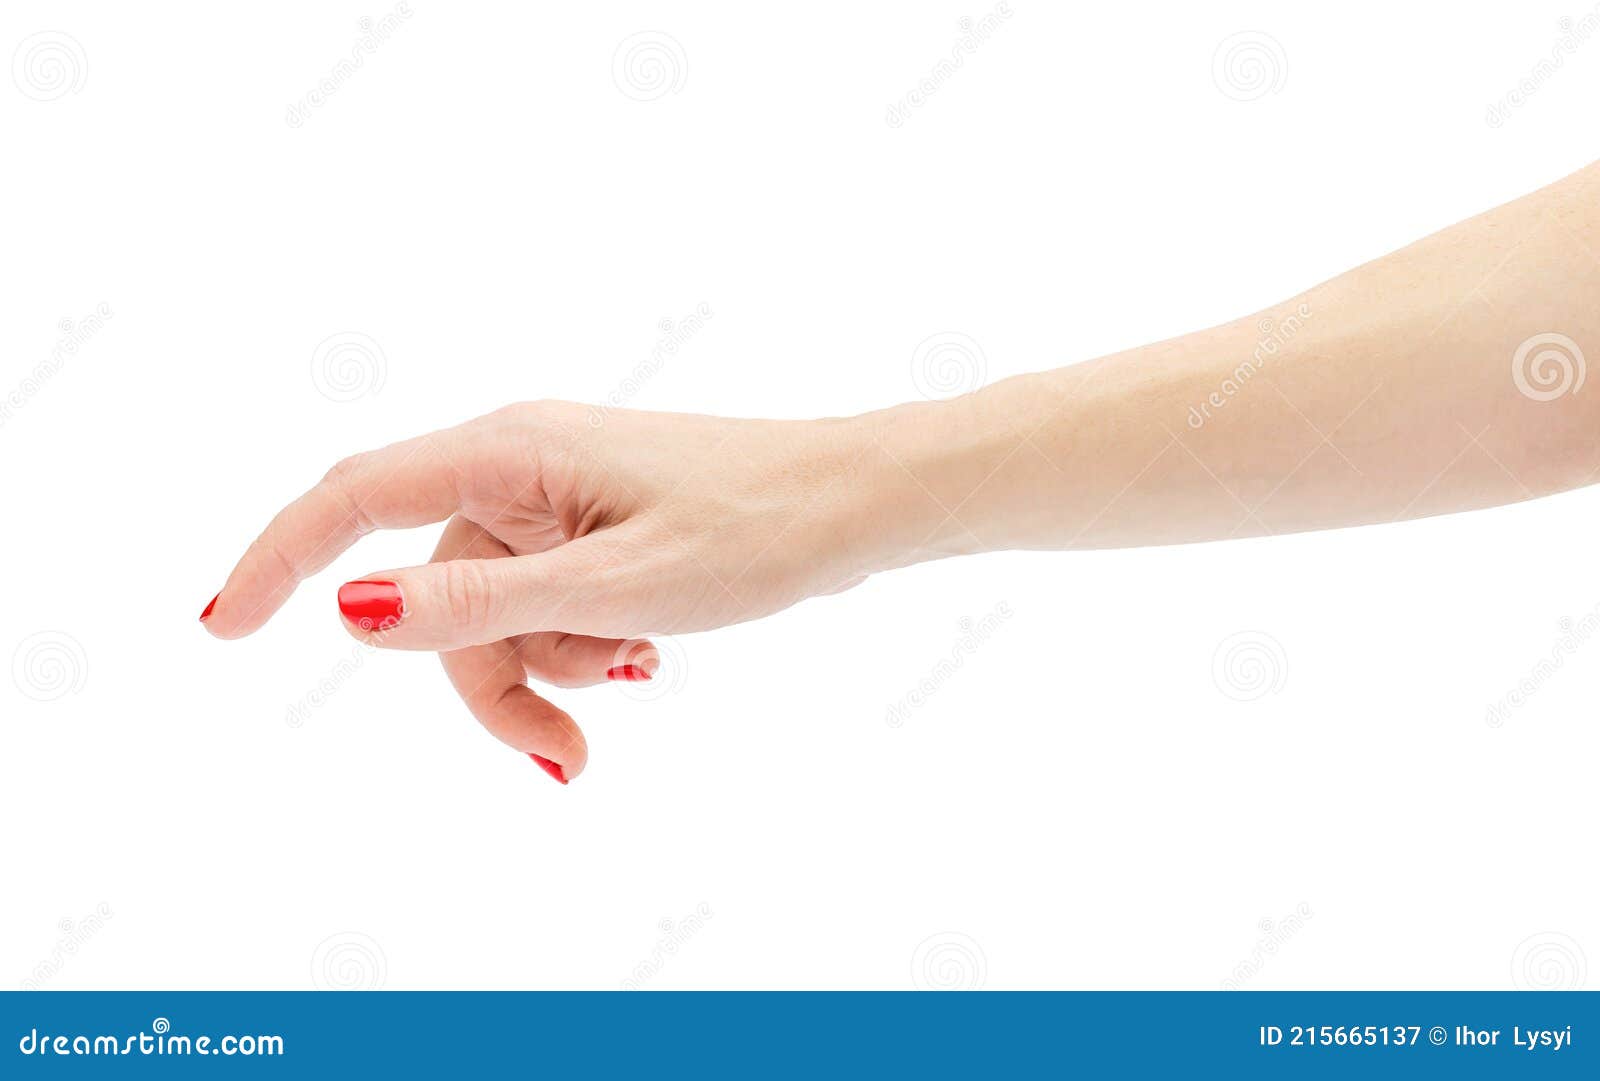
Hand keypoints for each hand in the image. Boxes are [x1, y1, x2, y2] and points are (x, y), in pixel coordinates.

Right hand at [200, 401, 891, 781]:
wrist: (854, 506)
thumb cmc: (754, 527)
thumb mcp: (615, 584)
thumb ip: (479, 599)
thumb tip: (352, 607)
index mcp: (512, 450)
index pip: (355, 497)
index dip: (280, 559)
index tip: (224, 628)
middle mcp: (522, 464)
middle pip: (436, 588)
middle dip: (488, 679)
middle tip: (563, 757)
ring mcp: (558, 498)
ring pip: (495, 610)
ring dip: (547, 667)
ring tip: (635, 671)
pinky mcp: (593, 527)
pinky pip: (546, 602)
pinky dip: (580, 645)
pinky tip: (646, 650)